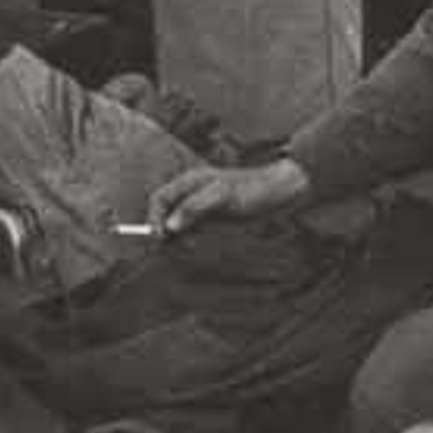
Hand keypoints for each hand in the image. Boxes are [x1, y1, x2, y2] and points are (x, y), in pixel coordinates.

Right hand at [150, 155, 310, 236]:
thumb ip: (194, 208)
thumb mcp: (222, 197)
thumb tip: (170, 226)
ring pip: (175, 223)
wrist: (277, 193)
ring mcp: (200, 206)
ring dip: (172, 238)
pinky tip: (188, 249)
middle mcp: (191, 192)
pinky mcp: (210, 218)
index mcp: (190, 181)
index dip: (155, 218)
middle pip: (164, 212)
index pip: (160, 199)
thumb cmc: (252, 190)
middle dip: (161, 230)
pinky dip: (185, 240)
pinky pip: (190, 230)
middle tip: (164, 250)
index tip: (160, 238)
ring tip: (176, 251)